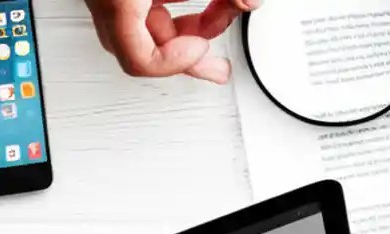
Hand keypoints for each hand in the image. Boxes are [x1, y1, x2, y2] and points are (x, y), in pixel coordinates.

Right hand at [83, 0, 261, 83]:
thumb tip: (250, 1)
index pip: (138, 59)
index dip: (176, 63)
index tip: (201, 49)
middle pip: (147, 47)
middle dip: (193, 52)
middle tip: (221, 69)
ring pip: (147, 26)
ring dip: (189, 26)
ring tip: (224, 16)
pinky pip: (143, 6)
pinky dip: (172, 6)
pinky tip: (201, 2)